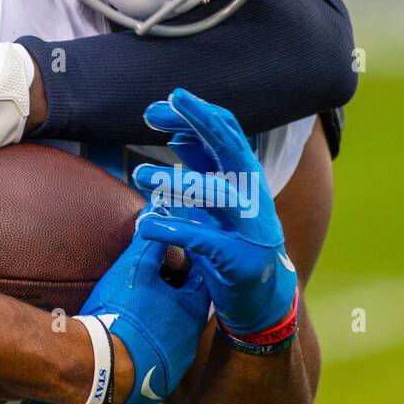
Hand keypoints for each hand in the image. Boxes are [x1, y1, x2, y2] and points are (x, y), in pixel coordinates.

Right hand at [79, 225, 210, 403]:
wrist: (102, 366)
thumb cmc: (121, 313)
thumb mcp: (133, 270)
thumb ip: (148, 242)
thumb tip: (155, 215)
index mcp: (191, 309)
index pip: (200, 280)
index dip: (186, 265)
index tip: (173, 258)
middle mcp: (191, 339)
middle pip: (187, 309)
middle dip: (172, 295)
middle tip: (153, 284)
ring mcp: (176, 363)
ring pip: (174, 335)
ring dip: (161, 323)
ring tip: (138, 312)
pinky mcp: (159, 382)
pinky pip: (158, 359)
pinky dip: (149, 347)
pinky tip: (130, 340)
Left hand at [130, 87, 296, 336]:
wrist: (264, 297)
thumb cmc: (233, 238)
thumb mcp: (216, 197)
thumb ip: (200, 165)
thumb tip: (176, 129)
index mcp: (244, 175)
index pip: (224, 131)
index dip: (195, 113)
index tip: (158, 106)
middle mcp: (251, 193)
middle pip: (228, 147)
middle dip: (199, 121)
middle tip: (161, 105)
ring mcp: (250, 226)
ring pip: (217, 192)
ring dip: (176, 180)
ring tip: (139, 174)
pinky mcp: (240, 259)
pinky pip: (204, 241)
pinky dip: (173, 229)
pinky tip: (145, 225)